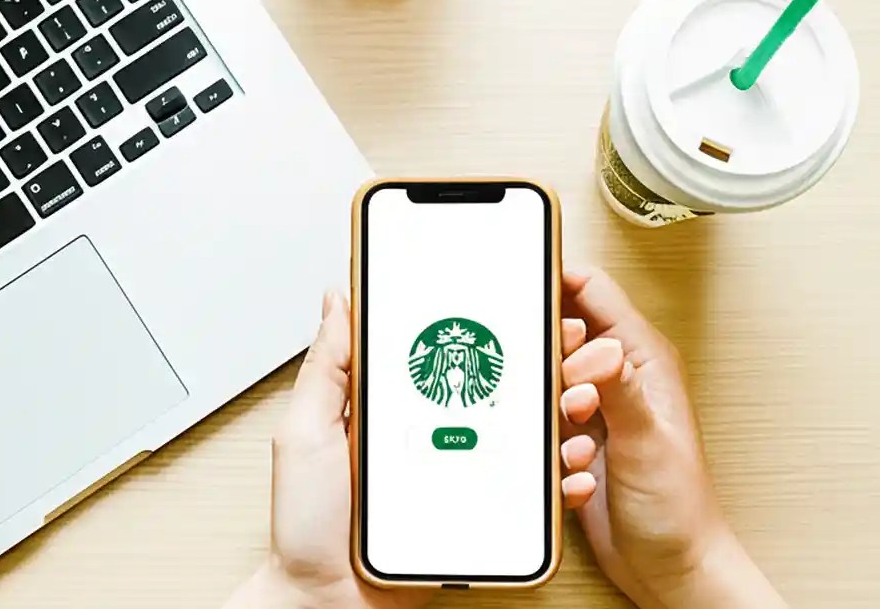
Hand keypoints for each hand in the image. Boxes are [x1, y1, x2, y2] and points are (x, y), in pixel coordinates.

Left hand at [227, 291, 597, 607]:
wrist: (326, 603)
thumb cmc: (306, 525)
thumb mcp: (305, 432)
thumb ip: (326, 369)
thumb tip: (340, 301)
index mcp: (390, 406)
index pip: (439, 354)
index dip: (475, 328)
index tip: (510, 301)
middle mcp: (427, 434)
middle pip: (491, 391)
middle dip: (534, 369)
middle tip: (563, 352)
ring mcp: (453, 471)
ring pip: (518, 437)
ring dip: (554, 420)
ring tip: (573, 404)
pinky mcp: (472, 510)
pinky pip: (522, 493)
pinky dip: (552, 481)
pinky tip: (567, 470)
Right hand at [557, 268, 786, 608]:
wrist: (669, 568)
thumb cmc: (678, 508)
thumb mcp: (647, 442)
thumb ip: (619, 389)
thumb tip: (596, 346)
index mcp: (642, 359)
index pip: (592, 291)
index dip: (557, 289)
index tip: (531, 315)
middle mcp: (617, 376)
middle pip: (558, 334)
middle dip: (547, 364)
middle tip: (564, 398)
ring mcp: (594, 409)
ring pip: (544, 381)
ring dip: (549, 414)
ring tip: (578, 444)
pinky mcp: (574, 441)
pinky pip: (541, 425)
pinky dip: (551, 448)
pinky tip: (579, 473)